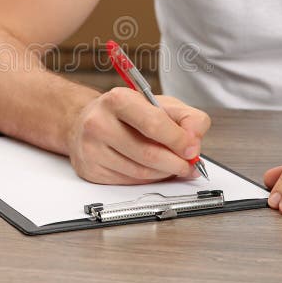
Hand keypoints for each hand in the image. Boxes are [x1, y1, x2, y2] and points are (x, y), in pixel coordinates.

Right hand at [67, 88, 210, 183]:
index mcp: (118, 100)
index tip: (192, 149)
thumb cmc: (126, 113)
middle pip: (148, 154)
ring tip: (172, 166)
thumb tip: (195, 140)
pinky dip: (148, 180)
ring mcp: (92, 149)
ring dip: (164, 173)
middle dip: (176, 163)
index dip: (179, 140)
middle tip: (189, 165)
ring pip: (140, 173)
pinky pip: (129, 182)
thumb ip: (187, 117)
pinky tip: (152, 170)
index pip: (153, 124)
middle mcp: (99, 123)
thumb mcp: (160, 104)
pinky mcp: (91, 170)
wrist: (86, 122)